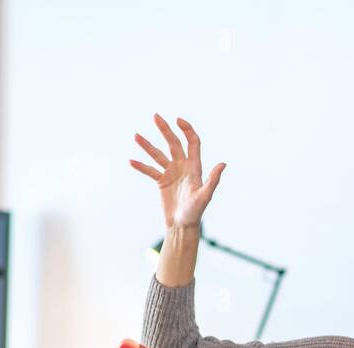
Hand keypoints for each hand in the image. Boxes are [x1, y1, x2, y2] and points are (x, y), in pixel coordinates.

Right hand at [130, 113, 225, 229]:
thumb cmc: (196, 212)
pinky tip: (131, 161)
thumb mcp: (205, 196)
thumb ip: (213, 180)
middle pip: (174, 143)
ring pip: (158, 155)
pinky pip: (150, 171)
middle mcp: (183, 167)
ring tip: (136, 136)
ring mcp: (171, 173)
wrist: (183, 226)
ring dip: (147, 145)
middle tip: (156, 116)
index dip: (187, 130)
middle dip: (165, 130)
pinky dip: (141, 166)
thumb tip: (223, 164)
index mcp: (194, 167)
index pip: (192, 142)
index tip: (178, 120)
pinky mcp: (162, 182)